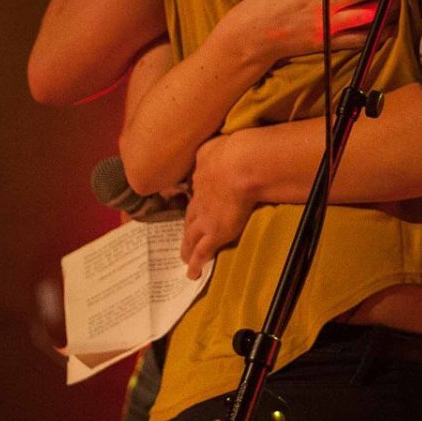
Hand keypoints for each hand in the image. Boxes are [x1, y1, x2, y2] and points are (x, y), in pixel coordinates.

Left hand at [181, 134, 255, 279]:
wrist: (238, 167)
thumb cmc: (228, 152)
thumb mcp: (211, 147)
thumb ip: (208, 153)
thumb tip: (209, 152)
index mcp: (199, 180)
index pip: (194, 195)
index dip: (193, 204)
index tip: (192, 209)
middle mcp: (198, 201)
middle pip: (189, 218)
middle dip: (186, 229)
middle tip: (183, 239)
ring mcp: (205, 219)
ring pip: (191, 237)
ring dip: (187, 248)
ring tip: (185, 258)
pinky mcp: (215, 233)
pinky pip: (202, 252)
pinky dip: (196, 263)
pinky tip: (192, 274)